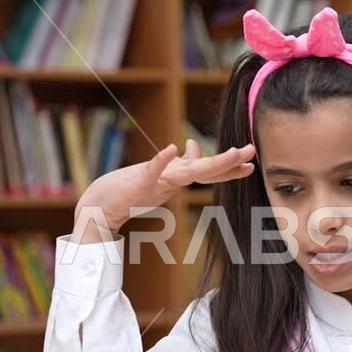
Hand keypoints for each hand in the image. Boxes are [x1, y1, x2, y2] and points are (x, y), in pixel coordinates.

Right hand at [73, 140, 256, 242]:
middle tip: (250, 150)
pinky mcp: (137, 183)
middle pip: (204, 169)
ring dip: (210, 162)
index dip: (229, 166)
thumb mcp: (160, 178)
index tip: (250, 161)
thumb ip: (178, 166)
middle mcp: (170, 175)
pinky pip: (152, 171)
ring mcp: (155, 179)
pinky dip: (161, 160)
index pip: (208, 171)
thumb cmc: (129, 191)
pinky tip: (171, 148)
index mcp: (176, 177)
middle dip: (228, 161)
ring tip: (232, 155)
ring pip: (187, 170)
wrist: (101, 203)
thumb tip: (194, 148)